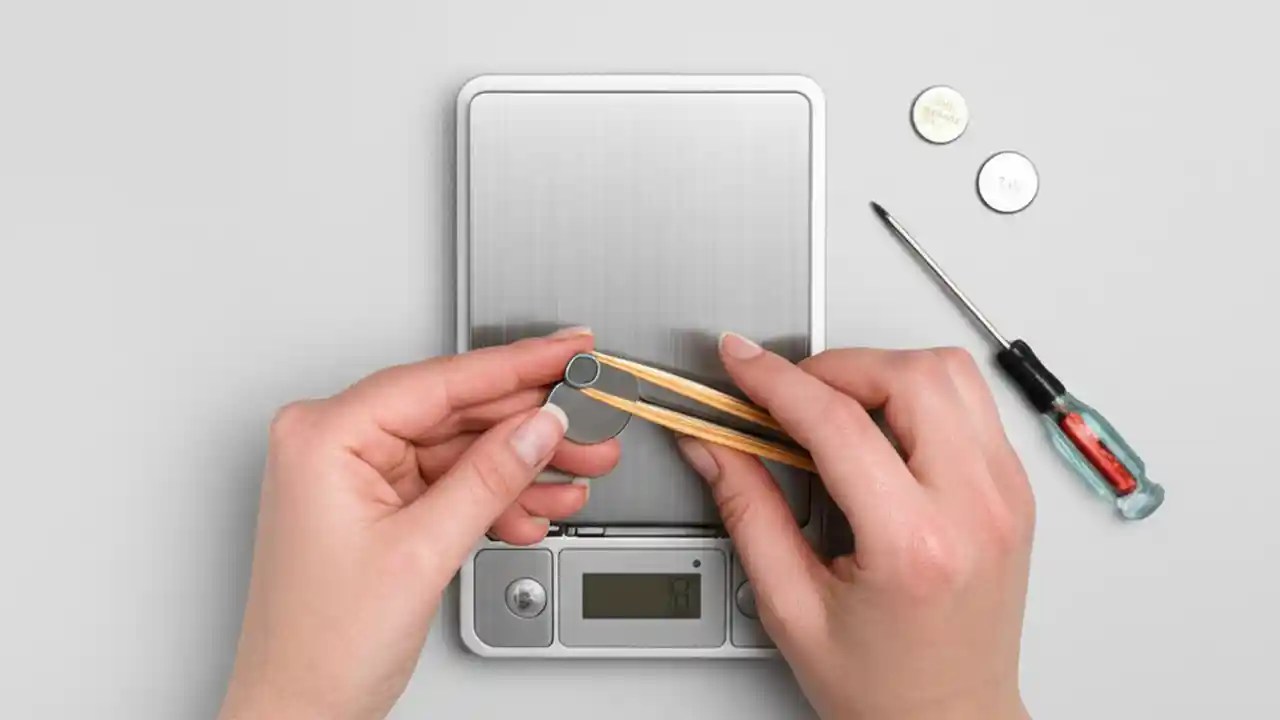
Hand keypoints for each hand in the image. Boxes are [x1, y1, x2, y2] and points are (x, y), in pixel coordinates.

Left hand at [219, 329, 617, 719]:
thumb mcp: (422, 552)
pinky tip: (537, 508)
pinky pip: (449, 481)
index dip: (517, 365)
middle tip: (592, 421)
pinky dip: (495, 496)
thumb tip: (540, 423)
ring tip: (579, 470)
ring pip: (461, 448)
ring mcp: (356, 473)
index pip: (440, 381)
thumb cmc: (321, 645)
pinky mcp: (377, 502)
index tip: (570, 351)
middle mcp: (334, 443)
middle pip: (455, 412)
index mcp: (324, 435)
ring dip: (522, 466)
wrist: (299, 713)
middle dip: (530, 425)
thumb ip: (490, 477)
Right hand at [678, 334, 1034, 719]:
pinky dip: (918, 397)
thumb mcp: (791, 607)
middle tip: (789, 395)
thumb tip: (713, 445)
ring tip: (835, 409)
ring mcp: (1007, 495)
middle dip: (836, 367)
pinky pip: (971, 403)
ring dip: (883, 373)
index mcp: (916, 547)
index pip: (839, 424)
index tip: (740, 362)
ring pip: (952, 373)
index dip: (776, 380)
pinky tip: (881, 431)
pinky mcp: (1015, 490)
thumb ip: (747, 511)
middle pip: (912, 375)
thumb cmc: (884, 688)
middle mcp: (976, 510)